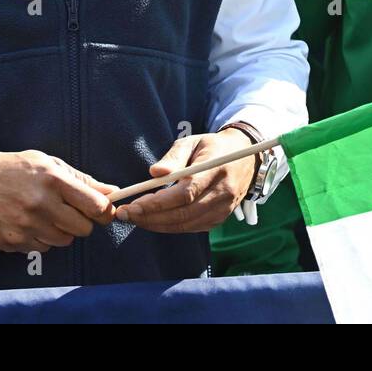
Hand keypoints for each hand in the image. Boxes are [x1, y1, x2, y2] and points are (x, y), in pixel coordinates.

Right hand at [0, 147, 115, 253]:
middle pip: (83, 229)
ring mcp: (26, 226)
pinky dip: (41, 239)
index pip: (95, 205)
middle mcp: (41, 204)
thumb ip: (81, 179)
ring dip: (60, 231)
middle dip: (81, 222)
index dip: (105, 212)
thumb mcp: (47, 163)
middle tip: (68, 211)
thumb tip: (112, 192)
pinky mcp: (14, 242)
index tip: (103, 212)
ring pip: (64, 241)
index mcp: (53, 180)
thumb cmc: (14, 169)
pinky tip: (28, 223)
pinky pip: (43, 248)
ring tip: (44, 214)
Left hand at [113, 130, 256, 232]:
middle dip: (151, 217)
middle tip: (126, 214)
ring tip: (135, 218)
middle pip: (184, 213)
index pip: (185, 192)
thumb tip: (154, 173)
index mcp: (216, 169)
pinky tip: (154, 220)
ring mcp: (225, 209)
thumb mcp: (193, 142)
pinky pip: (193, 228)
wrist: (245, 160)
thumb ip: (173, 157)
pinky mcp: (221, 219)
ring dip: (158, 224)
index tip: (132, 204)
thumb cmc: (212, 148)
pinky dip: (172, 227)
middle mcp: (223, 192)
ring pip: (187, 224)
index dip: (157, 202)